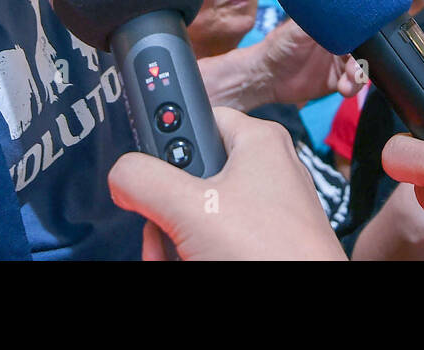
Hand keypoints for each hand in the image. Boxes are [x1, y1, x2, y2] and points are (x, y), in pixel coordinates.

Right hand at [108, 107, 346, 260]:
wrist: (302, 305)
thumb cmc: (270, 253)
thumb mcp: (191, 208)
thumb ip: (145, 180)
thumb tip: (122, 173)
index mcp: (256, 141)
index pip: (196, 117)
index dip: (165, 142)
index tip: (143, 167)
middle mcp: (263, 169)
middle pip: (188, 175)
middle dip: (163, 210)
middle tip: (160, 231)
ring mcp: (264, 209)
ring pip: (196, 213)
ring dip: (173, 240)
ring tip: (175, 259)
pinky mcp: (262, 241)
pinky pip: (213, 239)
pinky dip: (194, 254)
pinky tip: (189, 264)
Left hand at [256, 20, 364, 106]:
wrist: (267, 75)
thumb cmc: (279, 44)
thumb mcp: (299, 27)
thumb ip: (321, 19)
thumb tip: (340, 7)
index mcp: (333, 26)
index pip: (357, 28)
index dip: (364, 36)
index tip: (364, 44)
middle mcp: (340, 43)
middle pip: (364, 49)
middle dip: (363, 59)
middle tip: (353, 68)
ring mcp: (339, 63)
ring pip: (361, 67)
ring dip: (359, 75)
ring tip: (348, 81)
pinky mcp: (336, 81)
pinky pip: (352, 84)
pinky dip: (352, 87)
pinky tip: (343, 88)